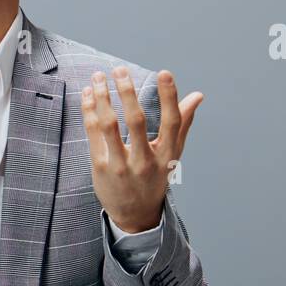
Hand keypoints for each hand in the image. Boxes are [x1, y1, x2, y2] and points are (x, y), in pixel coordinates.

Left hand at [81, 66, 202, 232]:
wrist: (134, 215)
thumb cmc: (155, 178)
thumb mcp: (172, 154)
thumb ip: (183, 123)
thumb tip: (198, 95)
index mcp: (167, 155)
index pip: (171, 122)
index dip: (170, 96)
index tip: (165, 73)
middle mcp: (145, 161)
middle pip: (136, 121)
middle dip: (127, 92)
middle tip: (120, 69)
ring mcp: (121, 165)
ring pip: (109, 126)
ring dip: (102, 98)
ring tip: (98, 77)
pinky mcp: (101, 167)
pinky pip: (93, 134)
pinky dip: (89, 111)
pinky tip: (87, 95)